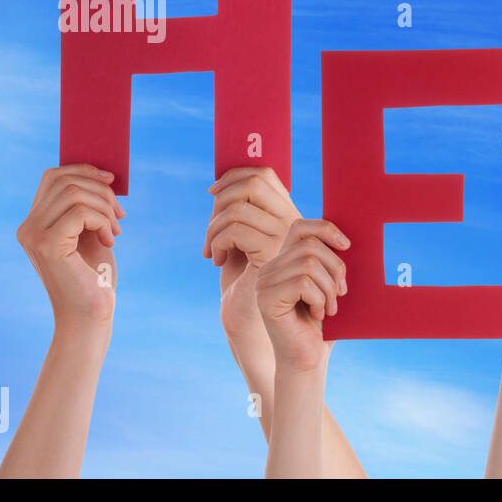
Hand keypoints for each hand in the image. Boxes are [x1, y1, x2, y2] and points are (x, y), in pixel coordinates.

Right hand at [16, 164, 124, 330]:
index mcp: (35, 223)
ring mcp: (34, 236)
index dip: (84, 170)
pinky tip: (110, 240)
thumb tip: (102, 174)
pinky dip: (103, 220)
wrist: (90, 316)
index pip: (53, 177)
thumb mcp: (91, 234)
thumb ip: (88, 207)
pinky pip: (81, 212)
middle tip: (120, 214)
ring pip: (74, 192)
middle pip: (65, 180)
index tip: (112, 181)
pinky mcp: (48, 245)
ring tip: (116, 228)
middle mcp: (28, 227)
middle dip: (101, 190)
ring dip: (105, 206)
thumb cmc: (94, 278)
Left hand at [203, 167, 300, 344]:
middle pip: (253, 183)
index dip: (235, 174)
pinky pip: (236, 232)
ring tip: (210, 252)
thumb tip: (221, 186)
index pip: (265, 174)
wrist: (256, 327)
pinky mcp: (273, 256)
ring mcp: (285, 239)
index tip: (213, 193)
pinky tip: (216, 262)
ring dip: (212, 229)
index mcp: (288, 215)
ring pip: (237, 209)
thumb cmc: (245, 287)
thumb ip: (242, 217)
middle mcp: (292, 223)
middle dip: (220, 200)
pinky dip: (216, 243)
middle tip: (210, 230)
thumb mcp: (242, 245)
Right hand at [255, 219, 350, 373]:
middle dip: (335, 268)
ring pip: (308, 264)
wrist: (309, 359)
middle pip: (310, 246)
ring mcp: (264, 283)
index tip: (348, 246)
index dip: (326, 229)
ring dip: (329, 288)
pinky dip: (319, 299)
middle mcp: (269, 268)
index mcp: (283, 260)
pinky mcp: (266, 299)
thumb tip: (346, 238)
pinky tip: (318, 315)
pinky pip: (303, 284)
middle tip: (341, 293)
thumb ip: (330, 261)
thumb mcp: (330, 286)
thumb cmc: (323, 324)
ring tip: (330, 308)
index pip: (301, 227)